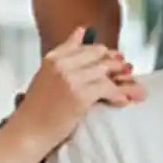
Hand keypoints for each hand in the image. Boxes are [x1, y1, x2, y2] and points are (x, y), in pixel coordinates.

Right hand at [10, 27, 145, 148]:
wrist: (27, 133)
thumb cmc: (37, 109)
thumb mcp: (47, 74)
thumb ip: (66, 52)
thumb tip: (82, 29)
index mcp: (54, 57)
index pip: (88, 47)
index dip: (105, 55)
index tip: (116, 62)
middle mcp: (62, 64)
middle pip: (100, 54)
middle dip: (116, 64)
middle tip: (128, 73)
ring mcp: (71, 78)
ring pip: (106, 70)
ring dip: (123, 80)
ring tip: (134, 89)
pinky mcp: (80, 95)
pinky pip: (108, 88)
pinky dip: (119, 94)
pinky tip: (123, 101)